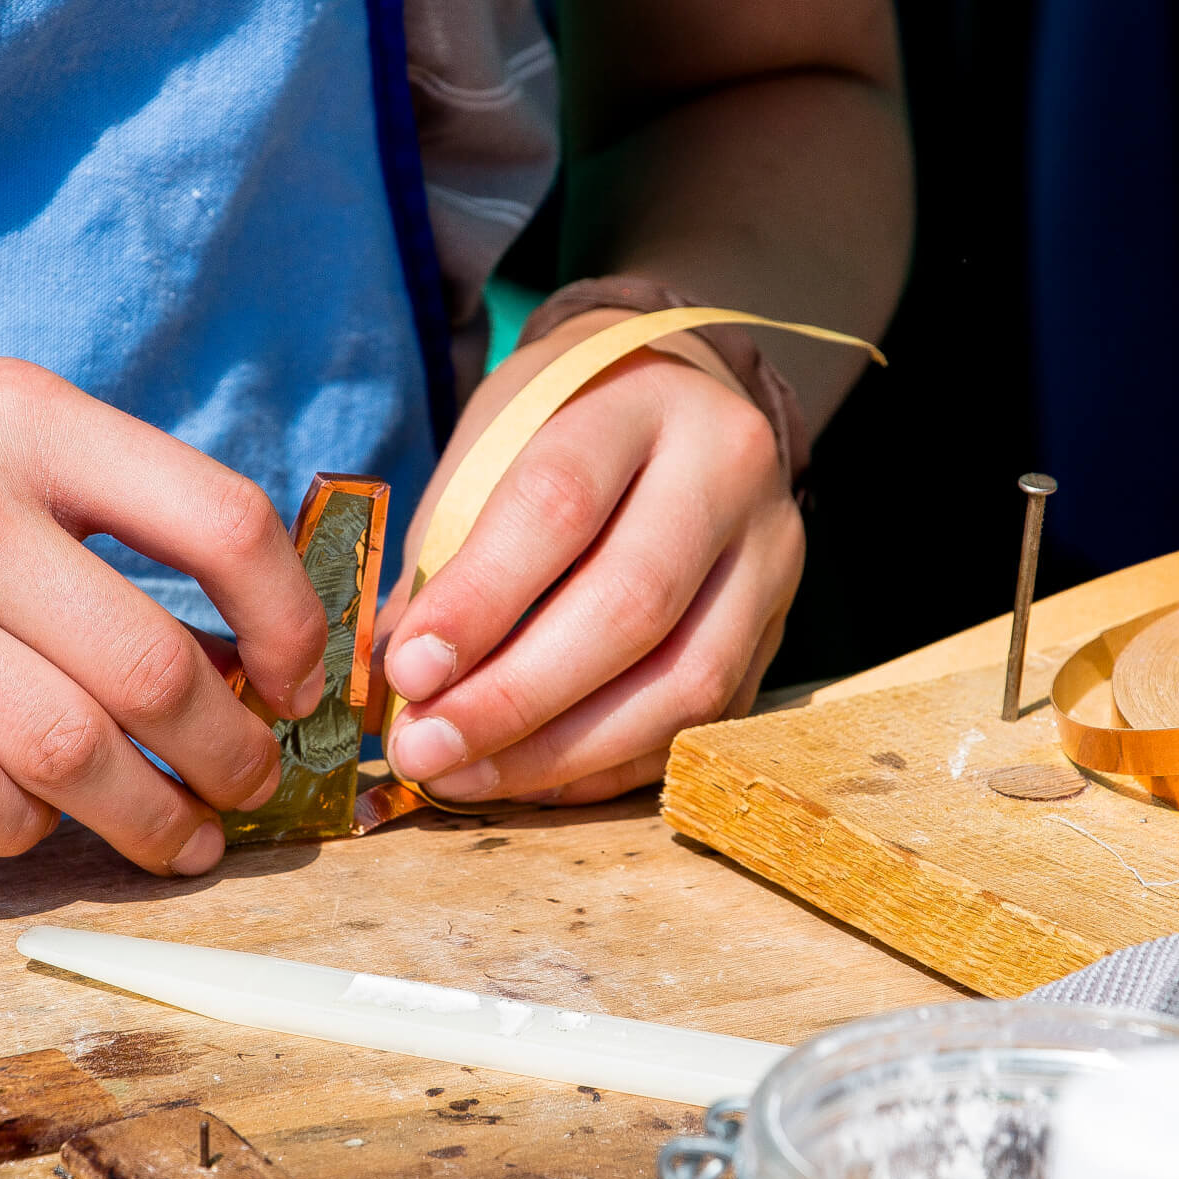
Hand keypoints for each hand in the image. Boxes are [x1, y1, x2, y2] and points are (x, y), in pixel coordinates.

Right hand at [0, 337, 327, 873]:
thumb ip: (90, 507)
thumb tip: (232, 637)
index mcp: (20, 414)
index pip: (220, 518)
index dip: (292, 617)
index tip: (297, 680)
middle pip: (153, 664)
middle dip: (231, 753)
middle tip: (247, 788)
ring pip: (68, 750)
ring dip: (147, 817)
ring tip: (178, 838)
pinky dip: (24, 831)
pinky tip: (40, 826)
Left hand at [376, 307, 799, 804]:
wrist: (680, 400)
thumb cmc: (562, 425)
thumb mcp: (492, 447)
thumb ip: (448, 554)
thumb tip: (400, 680)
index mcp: (642, 403)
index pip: (561, 504)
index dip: (481, 599)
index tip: (408, 671)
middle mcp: (727, 473)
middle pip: (632, 605)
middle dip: (515, 697)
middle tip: (425, 748)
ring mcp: (770, 557)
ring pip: (684, 683)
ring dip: (561, 751)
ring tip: (464, 776)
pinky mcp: (778, 630)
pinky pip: (699, 723)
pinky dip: (607, 766)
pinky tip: (530, 778)